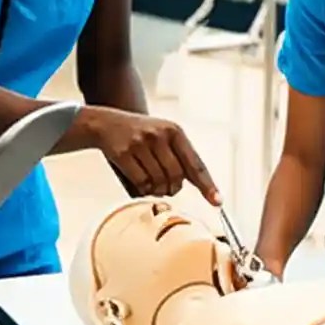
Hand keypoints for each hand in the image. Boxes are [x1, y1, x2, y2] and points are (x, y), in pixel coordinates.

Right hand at [82, 107, 220, 204]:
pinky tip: (141, 182)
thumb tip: (203, 186)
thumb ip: (181, 157)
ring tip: (153, 182)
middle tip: (168, 188)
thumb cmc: (141, 134)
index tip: (217, 201)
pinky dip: (143, 188)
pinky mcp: (124, 154)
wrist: (108, 123)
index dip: (207, 185)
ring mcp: (140, 144)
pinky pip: (141, 183)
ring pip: (158, 182)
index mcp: (175, 131)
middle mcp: (159, 135)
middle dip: (173, 188)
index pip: (196, 164)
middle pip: (177, 177)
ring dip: (157, 189)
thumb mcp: (164, 136)